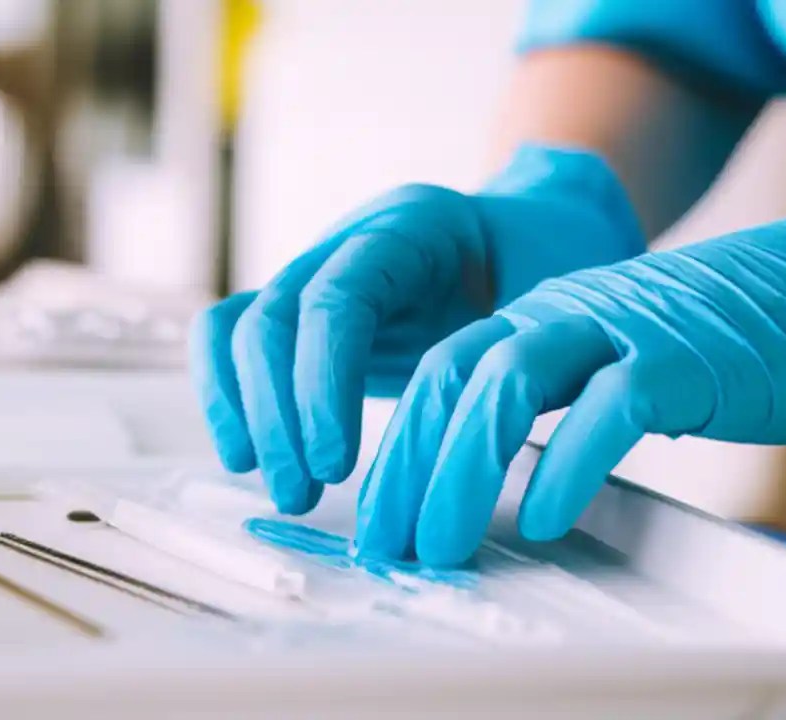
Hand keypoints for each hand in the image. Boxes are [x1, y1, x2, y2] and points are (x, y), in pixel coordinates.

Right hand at [189, 145, 644, 513]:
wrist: (539, 231)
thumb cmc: (555, 264)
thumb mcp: (556, 296)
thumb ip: (512, 351)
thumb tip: (476, 441)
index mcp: (412, 226)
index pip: (337, 297)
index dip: (324, 383)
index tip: (337, 465)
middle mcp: (348, 241)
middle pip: (271, 315)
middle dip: (276, 415)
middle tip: (301, 497)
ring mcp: (316, 269)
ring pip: (238, 327)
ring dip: (246, 414)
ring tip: (284, 491)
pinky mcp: (301, 309)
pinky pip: (234, 340)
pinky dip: (229, 397)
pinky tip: (248, 456)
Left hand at [355, 209, 785, 565]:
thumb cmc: (720, 341)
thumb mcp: (613, 361)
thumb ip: (558, 401)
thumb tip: (501, 476)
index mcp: (541, 318)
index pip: (442, 375)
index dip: (399, 444)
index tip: (378, 515)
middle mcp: (566, 314)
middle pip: (453, 376)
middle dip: (405, 462)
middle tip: (384, 541)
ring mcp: (623, 327)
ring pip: (508, 383)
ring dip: (461, 468)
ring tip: (439, 544)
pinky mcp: (685, 355)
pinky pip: (611, 405)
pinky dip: (569, 463)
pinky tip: (544, 517)